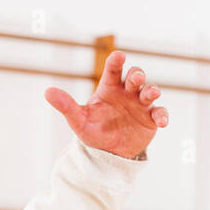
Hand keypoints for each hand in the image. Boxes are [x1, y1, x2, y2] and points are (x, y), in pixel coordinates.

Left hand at [45, 51, 168, 158]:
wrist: (109, 153)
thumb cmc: (94, 132)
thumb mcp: (78, 121)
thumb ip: (66, 106)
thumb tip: (47, 92)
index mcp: (110, 88)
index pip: (114, 69)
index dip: (116, 61)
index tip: (119, 56)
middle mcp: (127, 92)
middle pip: (135, 77)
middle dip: (137, 75)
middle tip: (136, 78)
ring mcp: (141, 104)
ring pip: (150, 91)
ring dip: (152, 90)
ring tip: (151, 93)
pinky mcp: (151, 119)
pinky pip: (159, 113)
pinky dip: (162, 115)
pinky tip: (162, 122)